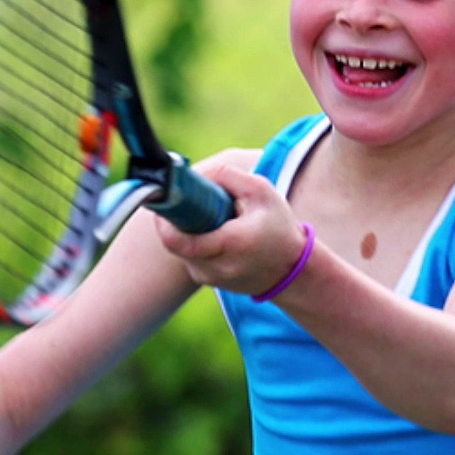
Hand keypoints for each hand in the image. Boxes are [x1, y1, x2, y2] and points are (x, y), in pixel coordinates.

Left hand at [155, 163, 309, 296]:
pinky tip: (219, 235)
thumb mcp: (260, 190)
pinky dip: (197, 242)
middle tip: (196, 204)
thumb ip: (225, 175)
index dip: (163, 218)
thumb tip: (192, 174)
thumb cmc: (278, 226)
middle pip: (175, 239)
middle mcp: (215, 267)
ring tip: (217, 222)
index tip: (166, 200)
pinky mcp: (207, 281)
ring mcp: (209, 278)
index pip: (174, 238)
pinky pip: (190, 256)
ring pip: (181, 247)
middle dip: (180, 218)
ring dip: (190, 230)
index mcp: (229, 244)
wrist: (292, 270)